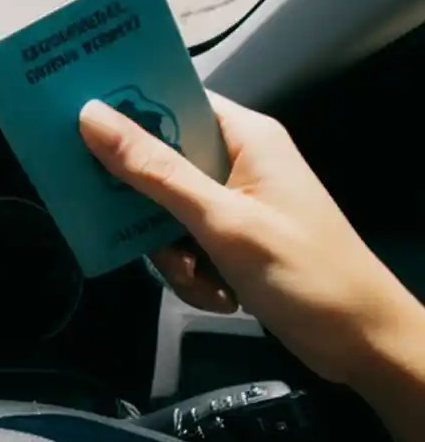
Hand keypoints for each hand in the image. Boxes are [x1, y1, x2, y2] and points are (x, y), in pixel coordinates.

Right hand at [78, 93, 421, 385]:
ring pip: (161, 211)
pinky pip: (180, 245)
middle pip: (157, 160)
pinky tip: (217, 294)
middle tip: (134, 226)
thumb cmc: (308, 273)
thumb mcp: (221, 221)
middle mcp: (237, 163)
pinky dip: (189, 274)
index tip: (77, 119)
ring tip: (198, 276)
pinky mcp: (229, 241)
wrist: (362, 343)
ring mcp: (233, 204)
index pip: (173, 98)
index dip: (126, 106)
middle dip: (145, 205)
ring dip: (170, 252)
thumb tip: (93, 119)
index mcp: (245, 136)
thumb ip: (154, 170)